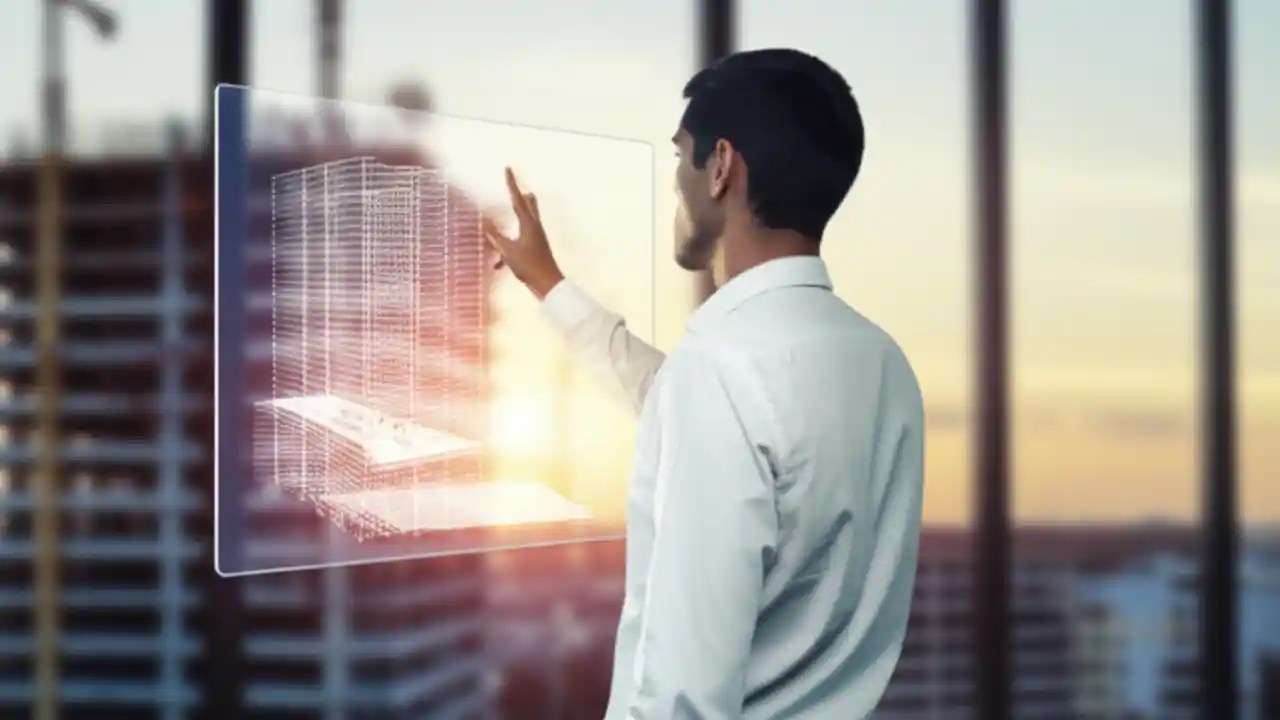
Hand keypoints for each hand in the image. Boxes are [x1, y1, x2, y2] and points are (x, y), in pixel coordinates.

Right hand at [483, 167, 564, 299]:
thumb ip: (497, 237)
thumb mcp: (508, 251)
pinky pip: (520, 242)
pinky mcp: (536, 249)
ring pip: (526, 221)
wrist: (548, 284)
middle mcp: (534, 227)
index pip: (517, 199)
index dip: (511, 184)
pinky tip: (498, 265)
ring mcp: (536, 238)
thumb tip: (486, 224)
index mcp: (528, 224)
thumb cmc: (528, 266)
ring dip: (518, 215)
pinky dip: (509, 248)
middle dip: (521, 195)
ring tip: (514, 208)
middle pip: (529, 205)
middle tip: (516, 184)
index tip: (507, 168)